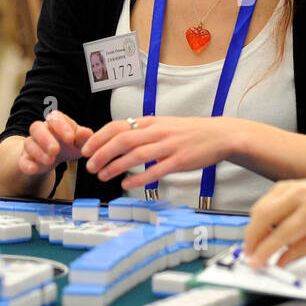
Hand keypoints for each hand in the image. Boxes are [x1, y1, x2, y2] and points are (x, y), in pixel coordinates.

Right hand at [17, 109, 93, 177]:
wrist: (52, 158)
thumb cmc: (68, 145)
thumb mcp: (78, 142)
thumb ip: (83, 138)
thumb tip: (88, 133)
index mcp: (55, 123)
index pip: (54, 118)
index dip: (61, 126)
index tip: (70, 138)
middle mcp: (41, 131)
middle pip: (36, 127)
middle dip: (45, 138)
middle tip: (55, 150)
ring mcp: (32, 144)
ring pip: (28, 143)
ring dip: (38, 152)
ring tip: (50, 160)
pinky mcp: (26, 159)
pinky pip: (22, 160)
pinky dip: (26, 165)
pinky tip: (33, 169)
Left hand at [80, 116, 237, 190]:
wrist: (220, 135)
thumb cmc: (189, 132)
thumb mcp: (163, 125)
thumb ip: (142, 131)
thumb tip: (116, 140)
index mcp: (151, 121)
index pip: (118, 125)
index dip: (99, 137)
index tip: (86, 149)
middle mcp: (158, 131)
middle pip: (123, 139)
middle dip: (102, 153)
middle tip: (90, 166)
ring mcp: (170, 145)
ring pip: (137, 154)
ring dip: (116, 166)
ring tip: (102, 176)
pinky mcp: (180, 161)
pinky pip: (156, 170)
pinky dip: (139, 178)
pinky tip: (127, 184)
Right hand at [243, 164, 305, 267]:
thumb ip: (300, 251)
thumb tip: (280, 262)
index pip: (281, 234)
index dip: (265, 251)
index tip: (256, 263)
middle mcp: (298, 195)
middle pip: (263, 216)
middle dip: (251, 239)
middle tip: (250, 255)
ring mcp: (289, 187)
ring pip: (259, 208)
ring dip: (253, 229)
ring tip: (256, 245)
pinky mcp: (284, 185)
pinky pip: (264, 202)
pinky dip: (259, 217)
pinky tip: (264, 230)